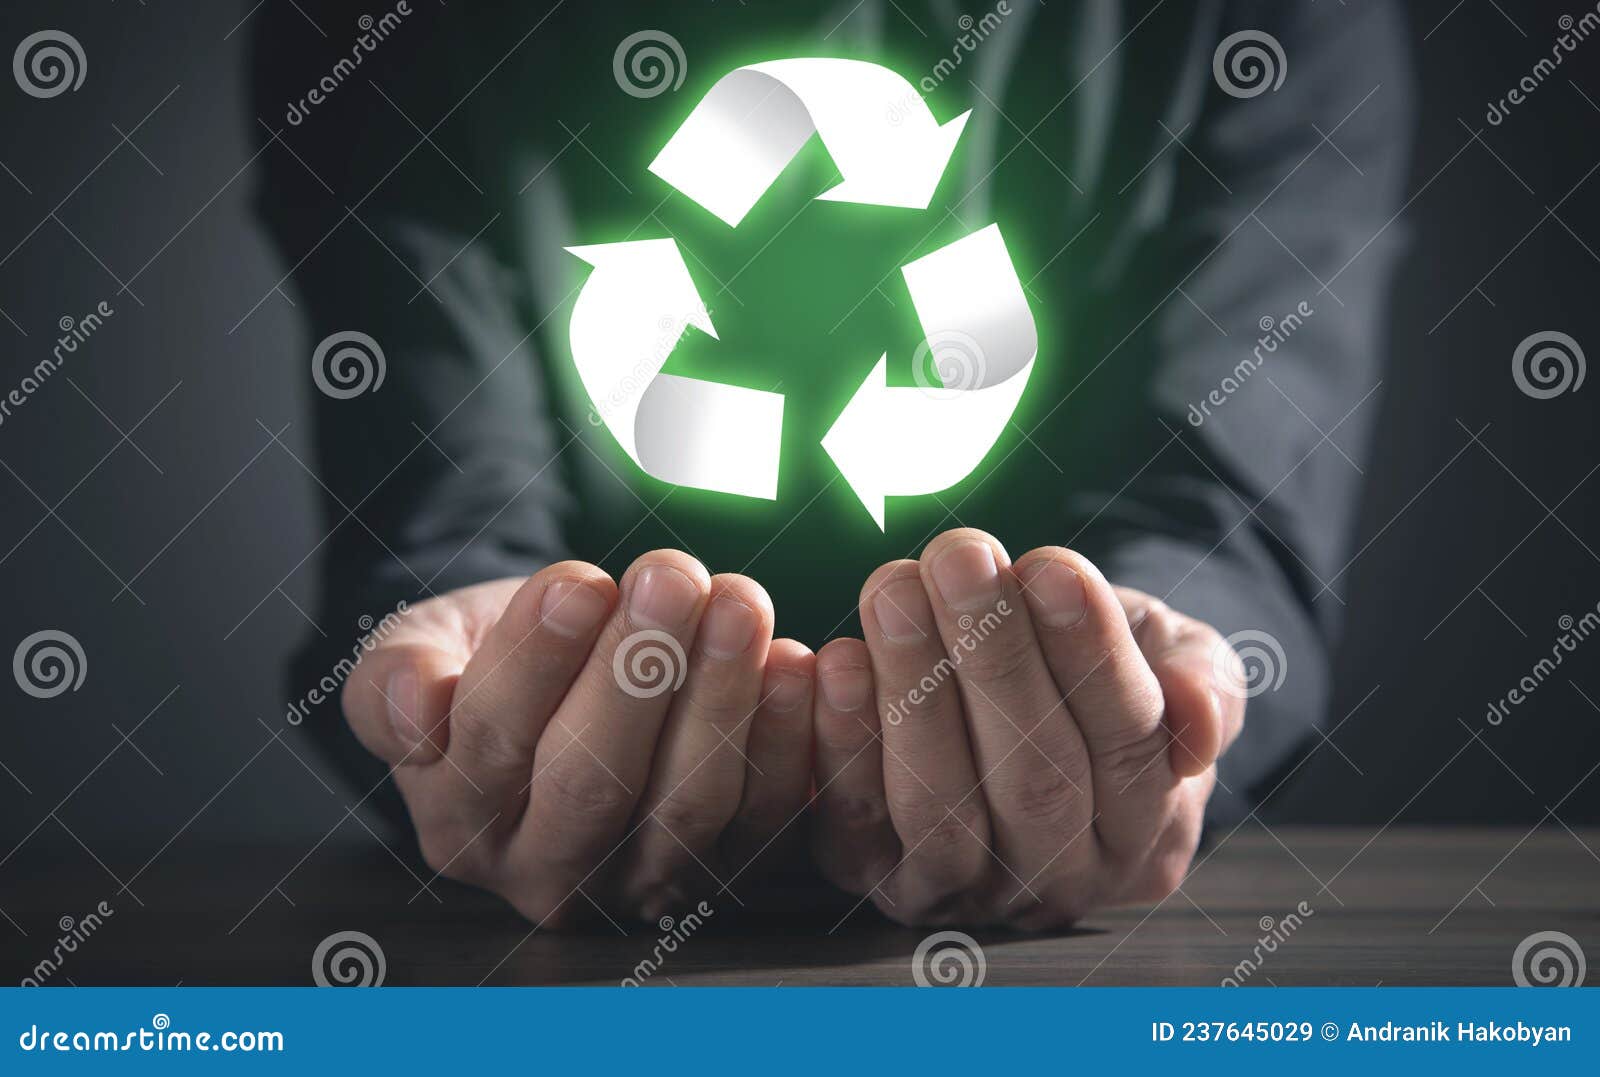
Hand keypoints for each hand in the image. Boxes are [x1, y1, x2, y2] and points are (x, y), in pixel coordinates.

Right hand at [340, 552, 815, 925]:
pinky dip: (786, 740)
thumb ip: (394, 677)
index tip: (579, 580)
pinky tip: (794, 661)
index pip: (493, 744)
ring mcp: (643, 879)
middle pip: (592, 784)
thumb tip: (409, 705)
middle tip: (672, 577)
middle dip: (639, 673)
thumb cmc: (484, 661)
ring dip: (721, 696)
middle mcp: (546, 872)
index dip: (537, 661)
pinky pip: (767, 818)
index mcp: (457, 820)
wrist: (560, 680)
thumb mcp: (419, 652)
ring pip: (688, 805)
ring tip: (737, 600)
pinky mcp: (729, 868)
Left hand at [808, 528, 1244, 928]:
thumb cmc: (1092, 671)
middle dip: (994, 659)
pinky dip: (840, 740)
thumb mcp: (1170, 662)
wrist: (1003, 699)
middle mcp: (1057, 882)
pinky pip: (852, 818)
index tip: (1053, 567)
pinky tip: (833, 659)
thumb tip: (1200, 714)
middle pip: (1036, 783)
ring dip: (913, 688)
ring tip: (894, 586)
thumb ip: (1202, 683)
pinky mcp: (869, 873)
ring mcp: (960, 887)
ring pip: (941, 806)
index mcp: (1146, 836)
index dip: (1091, 659)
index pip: (1129, 750)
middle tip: (960, 555)